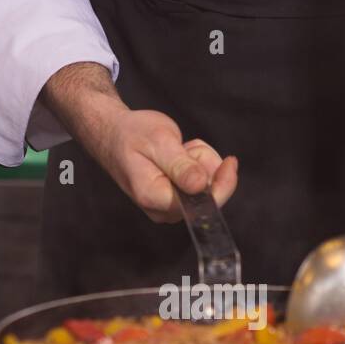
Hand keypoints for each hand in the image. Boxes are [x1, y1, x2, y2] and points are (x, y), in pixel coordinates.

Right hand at [86, 109, 238, 223]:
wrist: (114, 133)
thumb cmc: (131, 134)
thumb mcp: (158, 141)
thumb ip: (179, 165)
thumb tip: (201, 186)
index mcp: (155, 197)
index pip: (202, 204)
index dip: (221, 184)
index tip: (230, 161)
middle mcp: (162, 209)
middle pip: (208, 195)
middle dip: (205, 165)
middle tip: (185, 147)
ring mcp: (169, 207)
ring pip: (205, 187)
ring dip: (199, 161)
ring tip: (178, 148)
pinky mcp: (174, 200)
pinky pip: (200, 184)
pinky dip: (195, 164)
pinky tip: (178, 153)